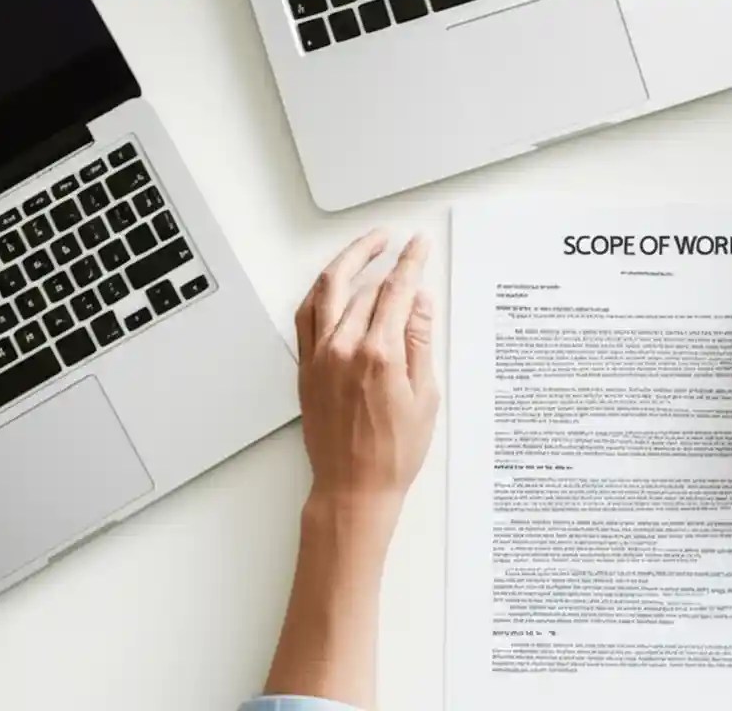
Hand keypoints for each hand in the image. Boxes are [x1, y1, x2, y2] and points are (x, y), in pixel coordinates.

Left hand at [294, 230, 439, 534]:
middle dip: (382, 259)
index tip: (418, 245)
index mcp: (379, 355)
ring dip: (346, 262)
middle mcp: (344, 349)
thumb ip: (420, 342)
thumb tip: (420, 302)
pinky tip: (334, 283)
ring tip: (365, 247)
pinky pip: (307, 315)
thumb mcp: (425, 396)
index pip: (396, 291)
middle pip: (363, 287)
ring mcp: (319, 357)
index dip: (410, 263)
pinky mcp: (306, 367)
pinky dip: (320, 291)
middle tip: (397, 243)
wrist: (354, 488)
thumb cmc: (393, 453)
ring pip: (327, 291)